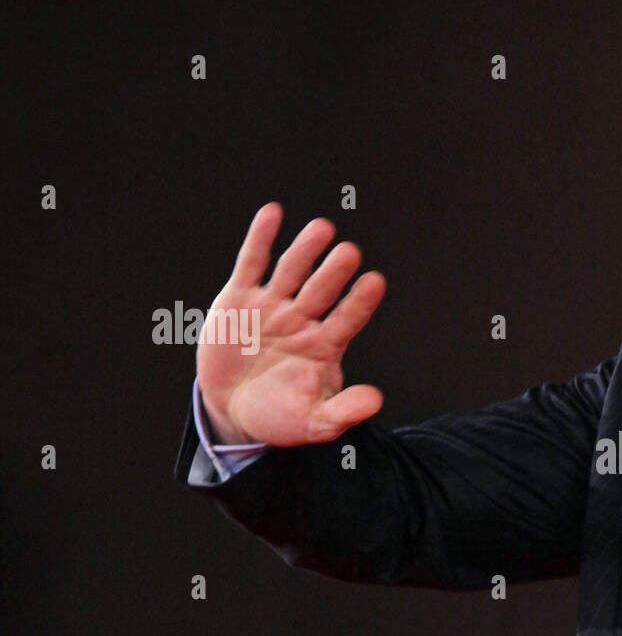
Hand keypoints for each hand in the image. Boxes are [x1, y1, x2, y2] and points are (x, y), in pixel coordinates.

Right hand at [195, 203, 386, 446]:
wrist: (231, 409)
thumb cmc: (279, 416)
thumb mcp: (313, 423)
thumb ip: (343, 412)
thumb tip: (376, 401)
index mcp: (325, 346)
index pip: (348, 319)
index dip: (360, 302)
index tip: (375, 281)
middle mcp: (303, 320)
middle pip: (321, 291)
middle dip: (333, 272)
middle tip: (349, 252)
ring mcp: (272, 306)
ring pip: (291, 272)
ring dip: (305, 251)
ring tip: (322, 229)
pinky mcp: (240, 298)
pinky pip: (252, 263)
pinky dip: (261, 238)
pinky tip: (273, 212)